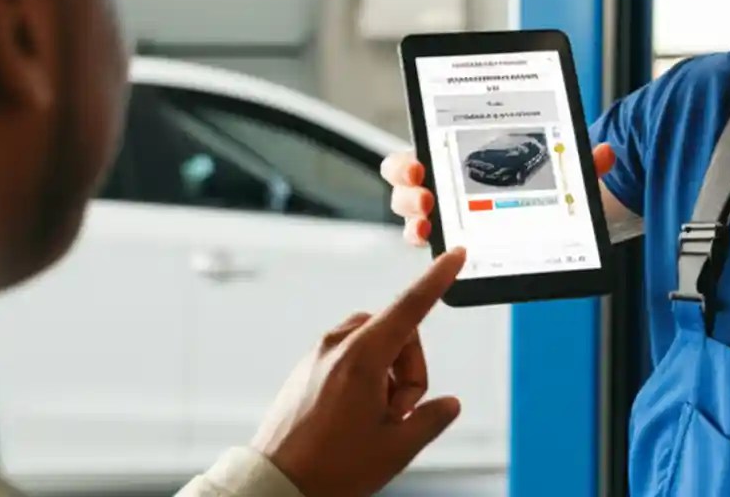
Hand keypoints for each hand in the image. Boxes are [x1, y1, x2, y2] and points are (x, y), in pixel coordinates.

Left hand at [251, 249, 467, 496]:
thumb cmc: (330, 468)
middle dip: (411, 368)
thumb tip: (447, 404)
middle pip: (398, 331)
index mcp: (361, 358)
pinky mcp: (309, 365)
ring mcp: (319, 353)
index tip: (454, 255)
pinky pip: (351, 353)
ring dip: (389, 373)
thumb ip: (431, 419)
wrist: (275, 483)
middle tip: (398, 413)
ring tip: (375, 418)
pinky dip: (367, 375)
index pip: (410, 306)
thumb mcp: (396, 448)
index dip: (437, 279)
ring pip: (375, 342)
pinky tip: (357, 414)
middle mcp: (337, 346)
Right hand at [381, 144, 617, 246]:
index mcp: (456, 158)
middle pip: (403, 184)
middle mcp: (441, 185)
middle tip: (426, 195)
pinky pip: (430, 245)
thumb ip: (579, 160)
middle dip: (407, 189)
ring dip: (413, 219)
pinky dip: (429, 246)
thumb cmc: (537, 180)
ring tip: (428, 224)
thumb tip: (605, 154)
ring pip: (410, 215)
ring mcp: (444, 214)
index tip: (421, 165)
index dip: (407, 161)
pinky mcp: (451, 241)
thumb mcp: (558, 168)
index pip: (414, 154)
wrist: (545, 208)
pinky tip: (443, 249)